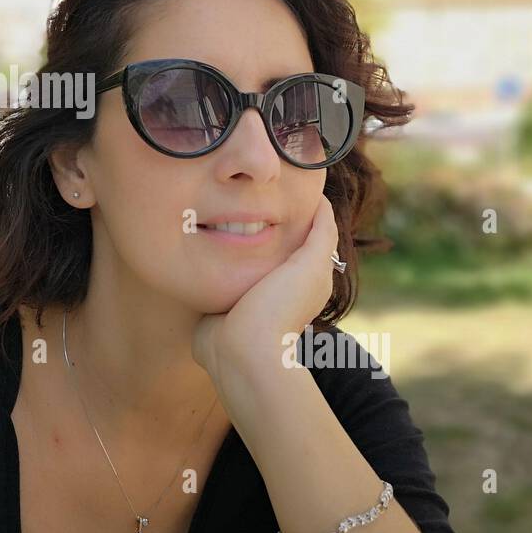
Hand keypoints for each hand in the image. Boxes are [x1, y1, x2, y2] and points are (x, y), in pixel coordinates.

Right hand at [191, 193, 339, 381]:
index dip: (299, 210)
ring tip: (221, 206)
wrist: (238, 351)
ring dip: (236, 235)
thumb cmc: (278, 307)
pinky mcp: (224, 301)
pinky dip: (216, 254)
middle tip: (248, 190)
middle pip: (275, 242)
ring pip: (245, 255)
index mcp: (305, 278)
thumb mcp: (310, 265)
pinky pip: (221, 270)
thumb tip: (325, 203)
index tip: (284, 181)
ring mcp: (250, 294)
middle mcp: (280, 285)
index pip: (307, 236)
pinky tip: (206, 237)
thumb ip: (321, 235)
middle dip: (263, 219)